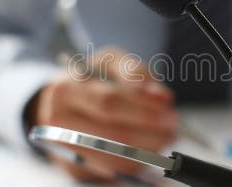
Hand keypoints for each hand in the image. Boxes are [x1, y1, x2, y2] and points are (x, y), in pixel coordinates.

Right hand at [29, 47, 177, 181]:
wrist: (63, 102)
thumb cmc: (92, 79)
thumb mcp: (110, 62)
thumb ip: (136, 72)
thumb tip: (160, 95)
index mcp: (65, 90)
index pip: (109, 103)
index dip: (142, 107)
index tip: (168, 107)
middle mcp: (59, 122)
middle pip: (111, 133)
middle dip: (149, 132)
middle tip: (172, 126)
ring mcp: (65, 148)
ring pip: (113, 156)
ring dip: (148, 149)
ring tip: (166, 137)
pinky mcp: (76, 166)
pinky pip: (113, 169)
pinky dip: (137, 162)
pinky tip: (151, 148)